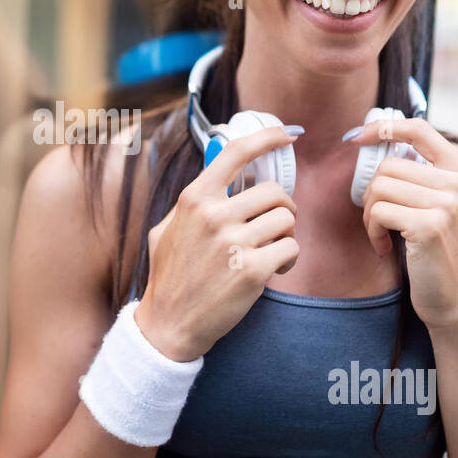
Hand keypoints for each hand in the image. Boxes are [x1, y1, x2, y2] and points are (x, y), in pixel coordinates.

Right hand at [135, 126, 299, 361]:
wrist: (168, 323)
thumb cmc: (169, 276)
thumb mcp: (167, 228)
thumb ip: (195, 202)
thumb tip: (224, 173)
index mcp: (195, 198)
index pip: (237, 152)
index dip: (267, 138)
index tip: (287, 133)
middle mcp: (214, 214)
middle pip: (274, 192)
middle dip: (282, 208)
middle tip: (274, 226)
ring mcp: (233, 242)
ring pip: (287, 220)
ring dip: (286, 235)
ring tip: (271, 252)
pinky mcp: (252, 270)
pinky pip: (291, 249)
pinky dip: (288, 259)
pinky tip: (274, 269)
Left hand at [350, 117, 457, 334]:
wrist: (457, 301)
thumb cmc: (440, 253)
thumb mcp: (440, 205)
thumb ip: (421, 175)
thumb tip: (378, 140)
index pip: (419, 128)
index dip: (384, 127)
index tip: (358, 137)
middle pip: (388, 166)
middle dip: (373, 195)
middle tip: (381, 222)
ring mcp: (448, 202)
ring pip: (379, 188)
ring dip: (371, 216)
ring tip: (385, 236)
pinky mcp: (430, 225)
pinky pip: (378, 212)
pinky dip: (373, 232)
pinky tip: (387, 248)